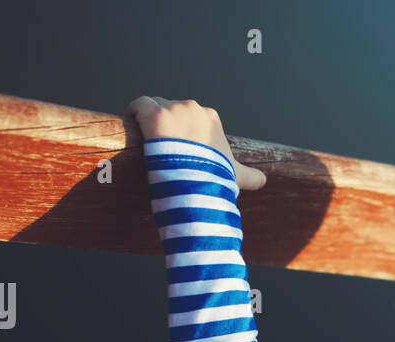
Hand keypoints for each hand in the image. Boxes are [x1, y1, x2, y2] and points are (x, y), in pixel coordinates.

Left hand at [126, 96, 266, 190]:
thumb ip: (249, 175)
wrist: (200, 182)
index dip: (180, 130)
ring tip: (143, 143)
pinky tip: (130, 128)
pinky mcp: (155, 116)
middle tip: (159, 149)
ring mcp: (173, 110)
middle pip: (171, 109)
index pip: (189, 116)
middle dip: (166, 126)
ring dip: (148, 122)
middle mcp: (193, 108)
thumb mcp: (235, 174)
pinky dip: (133, 114)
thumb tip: (264, 181)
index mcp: (211, 118)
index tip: (175, 148)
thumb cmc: (217, 178)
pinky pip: (139, 105)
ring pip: (154, 107)